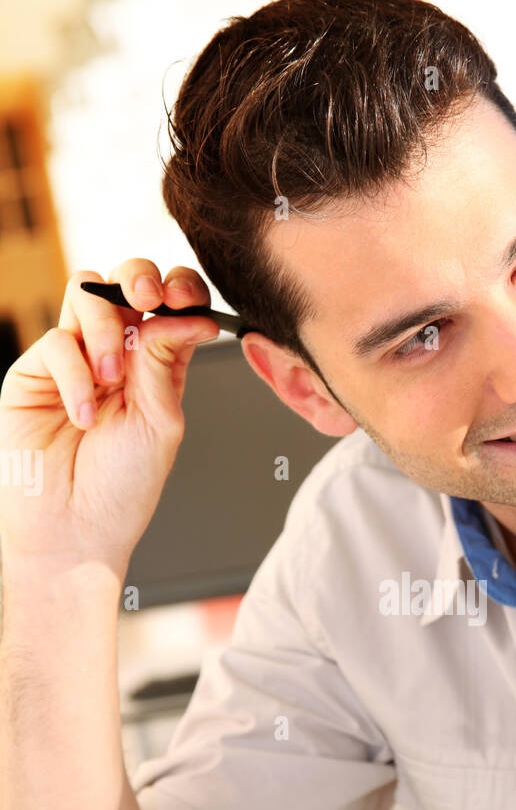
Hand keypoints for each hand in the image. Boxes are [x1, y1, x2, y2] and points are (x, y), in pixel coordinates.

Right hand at [0, 260, 218, 576]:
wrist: (75, 531)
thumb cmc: (122, 488)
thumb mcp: (160, 421)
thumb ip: (163, 362)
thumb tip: (183, 313)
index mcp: (156, 364)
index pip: (169, 304)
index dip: (180, 289)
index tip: (187, 299)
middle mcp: (115, 354)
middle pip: (124, 282)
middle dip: (140, 278)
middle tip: (149, 300)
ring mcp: (73, 359)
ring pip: (85, 294)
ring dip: (105, 326)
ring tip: (110, 379)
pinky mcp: (34, 374)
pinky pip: (55, 342)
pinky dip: (74, 376)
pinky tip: (82, 416)